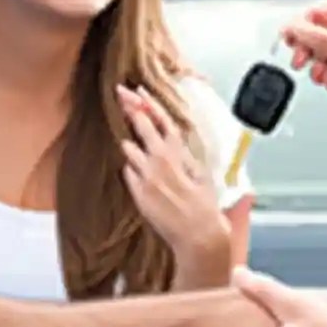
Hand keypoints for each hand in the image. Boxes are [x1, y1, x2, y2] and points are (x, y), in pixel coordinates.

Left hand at [118, 85, 227, 260]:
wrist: (198, 236)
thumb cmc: (205, 207)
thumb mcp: (203, 175)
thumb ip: (188, 157)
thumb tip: (177, 143)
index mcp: (182, 154)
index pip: (163, 121)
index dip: (150, 105)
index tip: (139, 91)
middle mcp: (163, 162)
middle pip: (142, 127)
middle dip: (131, 108)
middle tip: (121, 94)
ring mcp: (148, 177)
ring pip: (130, 149)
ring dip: (131, 144)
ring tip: (132, 143)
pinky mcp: (139, 193)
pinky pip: (128, 172)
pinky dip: (133, 169)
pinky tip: (139, 173)